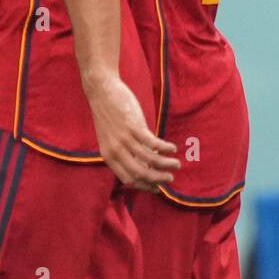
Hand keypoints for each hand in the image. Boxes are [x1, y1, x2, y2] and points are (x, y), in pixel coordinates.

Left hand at [85, 74, 179, 190]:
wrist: (101, 91)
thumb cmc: (108, 115)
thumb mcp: (111, 138)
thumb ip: (124, 152)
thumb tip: (144, 164)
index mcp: (108, 156)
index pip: (128, 179)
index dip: (144, 186)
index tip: (156, 187)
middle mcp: (116, 151)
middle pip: (140, 174)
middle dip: (158, 179)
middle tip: (170, 179)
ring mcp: (125, 139)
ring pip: (150, 159)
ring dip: (166, 165)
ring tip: (177, 164)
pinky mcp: (134, 126)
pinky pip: (153, 143)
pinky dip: (165, 148)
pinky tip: (173, 148)